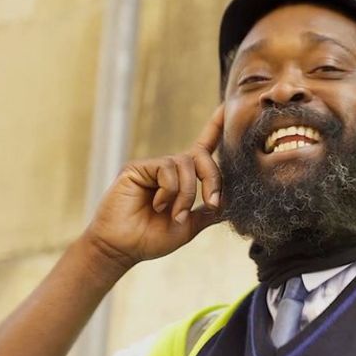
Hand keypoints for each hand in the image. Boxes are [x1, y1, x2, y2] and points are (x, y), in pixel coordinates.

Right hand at [81, 104, 225, 269]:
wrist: (122, 248)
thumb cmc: (151, 238)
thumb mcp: (190, 226)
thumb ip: (209, 212)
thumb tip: (233, 202)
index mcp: (184, 179)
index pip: (203, 148)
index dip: (215, 128)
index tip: (225, 107)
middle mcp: (170, 168)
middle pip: (202, 156)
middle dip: (212, 180)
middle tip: (211, 203)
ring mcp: (153, 167)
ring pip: (186, 165)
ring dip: (187, 194)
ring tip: (174, 215)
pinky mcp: (138, 167)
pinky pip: (167, 169)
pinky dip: (169, 191)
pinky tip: (157, 205)